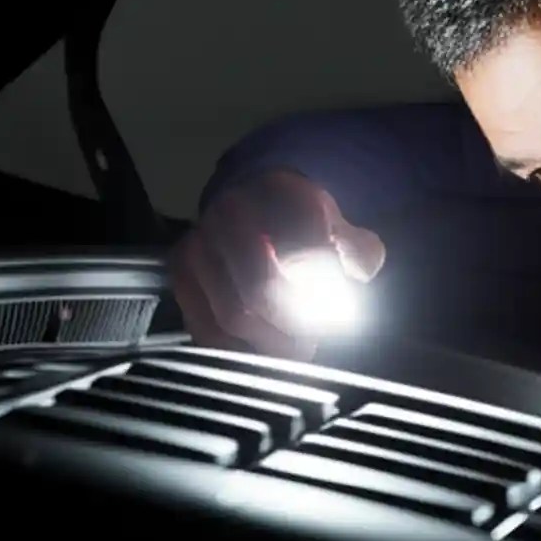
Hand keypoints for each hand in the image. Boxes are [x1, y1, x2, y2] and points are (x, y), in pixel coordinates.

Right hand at [169, 170, 384, 360]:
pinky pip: (206, 328)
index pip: (304, 248)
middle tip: (314, 340)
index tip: (340, 313)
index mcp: (283, 190)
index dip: (324, 291)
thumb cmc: (307, 228)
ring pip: (234, 313)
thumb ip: (358, 254)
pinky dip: (238, 349)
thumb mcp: (344, 231)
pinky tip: (263, 347)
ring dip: (271, 343)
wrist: (257, 210)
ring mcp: (201, 241)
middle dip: (294, 325)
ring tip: (295, 347)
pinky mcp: (182, 273)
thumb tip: (353, 278)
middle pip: (261, 288)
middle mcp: (233, 211)